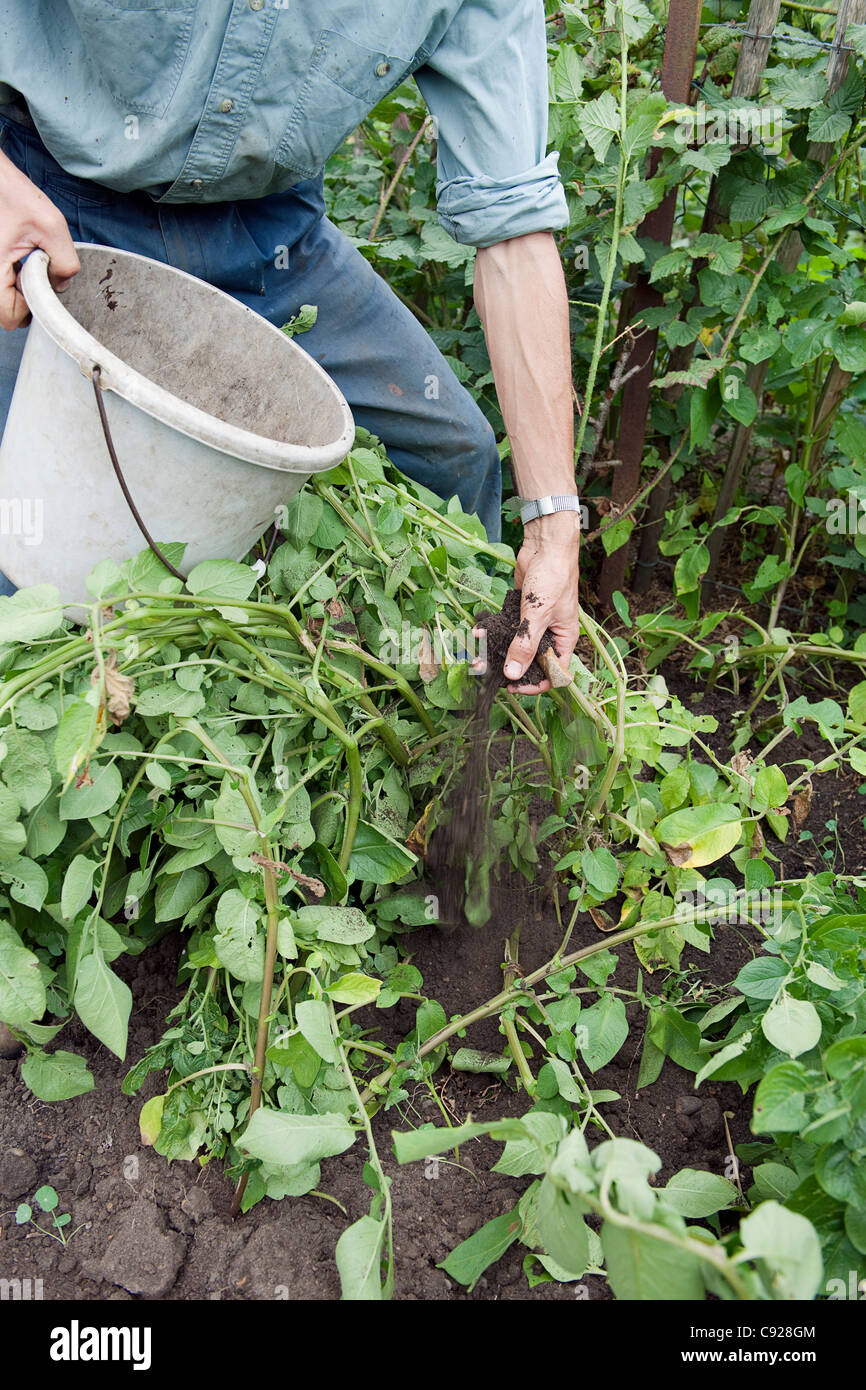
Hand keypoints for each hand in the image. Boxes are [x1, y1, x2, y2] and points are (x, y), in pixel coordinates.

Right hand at [0, 148, 78, 329]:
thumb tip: (61, 286)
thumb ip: (65, 262)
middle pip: (6, 312)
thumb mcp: (51, 226)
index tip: (40, 283)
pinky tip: (21, 256)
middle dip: (26, 299)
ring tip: (27, 259)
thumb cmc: (14, 194)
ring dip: (20, 288)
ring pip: (4, 299)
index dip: (31, 309)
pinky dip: (14, 277)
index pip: (10, 317)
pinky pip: (2, 285)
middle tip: (35, 269)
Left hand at [478, 511, 580, 694]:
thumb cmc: (553, 577)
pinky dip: (492, 630)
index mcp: (564, 639)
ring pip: (514, 645)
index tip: (514, 687)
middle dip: (510, 668)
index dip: (536, 685)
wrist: (546, 545)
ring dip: (496, 651)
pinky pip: (505, 627)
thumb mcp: (538, 615)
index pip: (554, 673)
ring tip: (478, 658)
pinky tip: (478, 633)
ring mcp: (533, 622)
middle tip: (489, 674)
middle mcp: (549, 633)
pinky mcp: (519, 610)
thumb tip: (514, 674)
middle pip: (530, 661)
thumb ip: (525, 645)